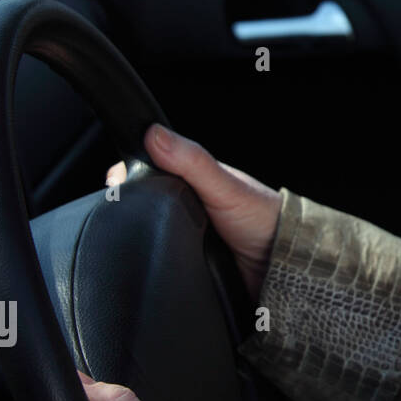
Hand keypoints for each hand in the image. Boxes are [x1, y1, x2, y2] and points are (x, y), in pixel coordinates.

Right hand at [106, 123, 280, 300]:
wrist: (286, 266)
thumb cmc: (263, 219)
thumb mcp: (225, 187)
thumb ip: (192, 162)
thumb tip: (155, 134)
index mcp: (194, 182)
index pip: (149, 172)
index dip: (129, 176)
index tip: (114, 182)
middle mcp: (189, 206)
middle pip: (146, 205)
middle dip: (133, 211)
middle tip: (127, 215)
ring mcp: (188, 236)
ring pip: (151, 234)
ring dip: (147, 239)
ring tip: (143, 239)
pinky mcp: (189, 265)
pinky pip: (163, 262)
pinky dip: (159, 262)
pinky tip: (159, 262)